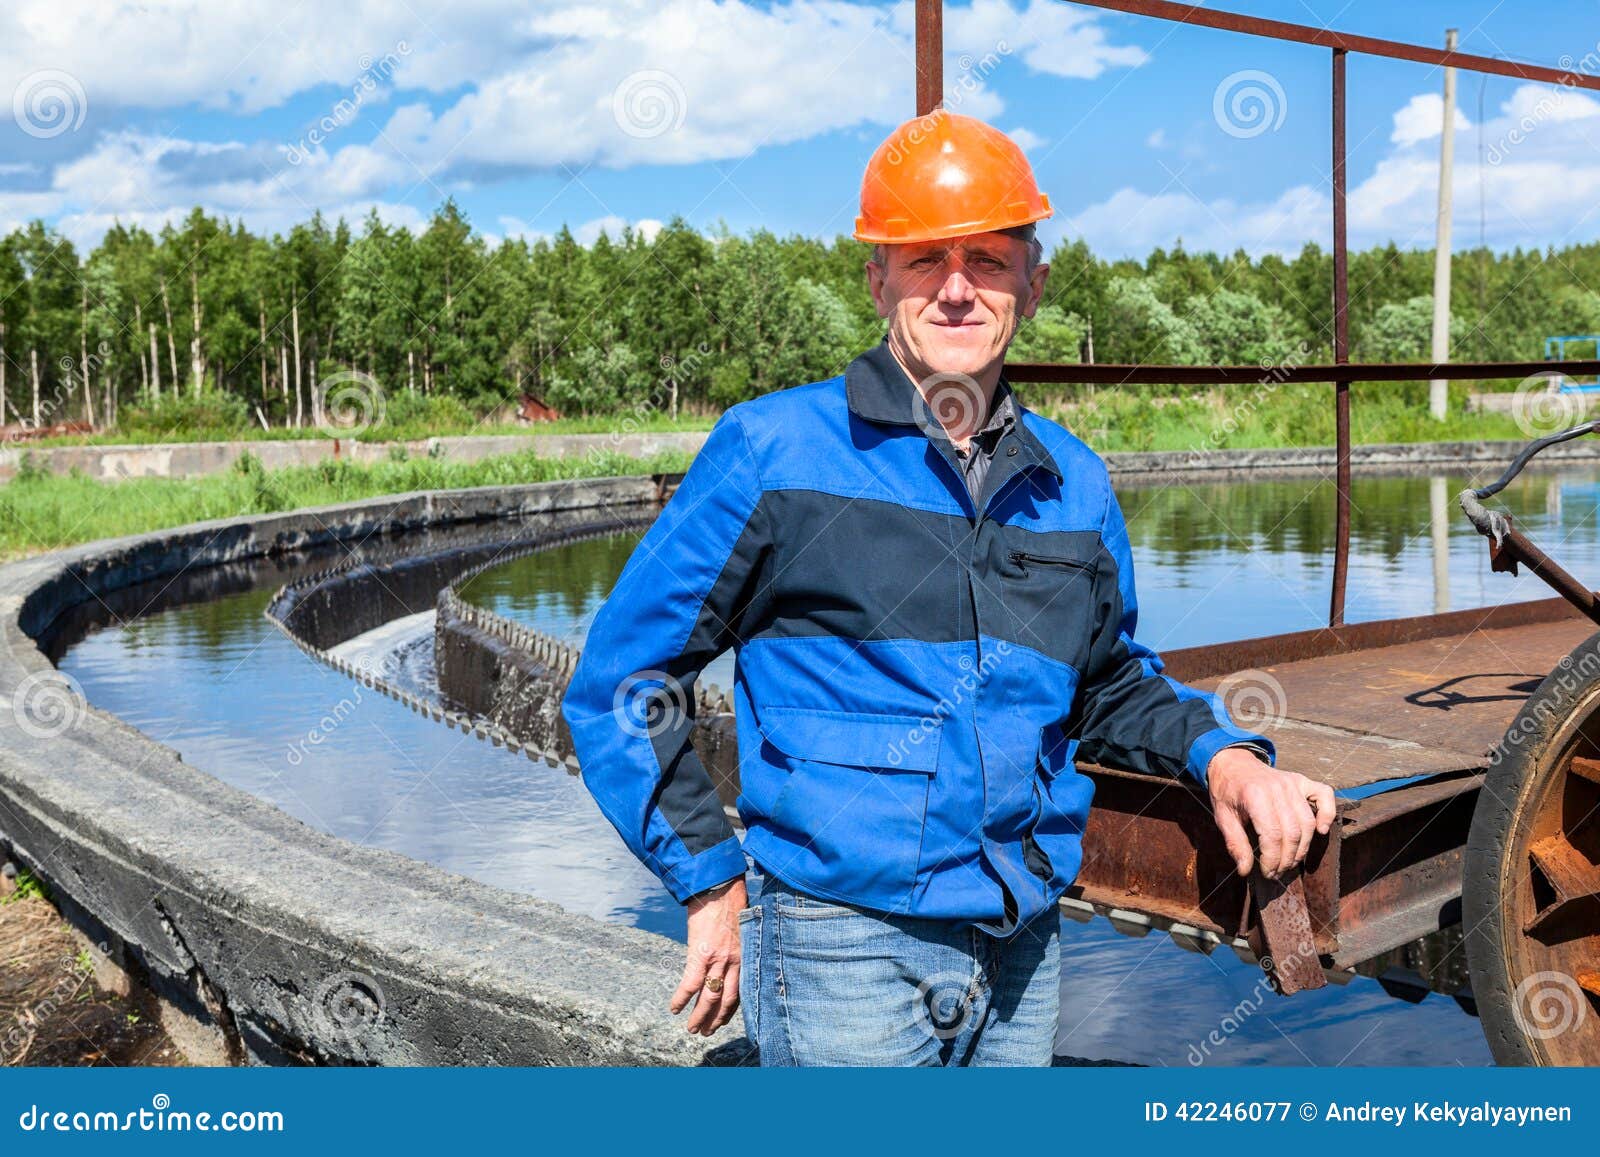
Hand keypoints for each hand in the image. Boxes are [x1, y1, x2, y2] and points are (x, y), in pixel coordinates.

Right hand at [670, 876, 746, 1035]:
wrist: (719, 886)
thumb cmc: (731, 901)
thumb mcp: (742, 927)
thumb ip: (738, 945)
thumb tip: (729, 955)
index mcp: (746, 956)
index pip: (741, 991)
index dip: (731, 1010)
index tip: (724, 1020)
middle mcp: (735, 962)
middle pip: (726, 1000)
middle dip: (716, 1019)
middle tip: (706, 1032)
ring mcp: (718, 959)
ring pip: (709, 997)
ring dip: (700, 1016)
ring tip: (692, 1029)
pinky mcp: (700, 953)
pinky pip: (690, 983)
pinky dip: (681, 998)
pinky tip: (674, 1008)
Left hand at [1206, 747, 1334, 879]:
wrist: (1232, 764)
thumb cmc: (1227, 792)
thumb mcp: (1222, 817)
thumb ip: (1235, 843)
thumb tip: (1245, 870)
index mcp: (1255, 795)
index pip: (1272, 835)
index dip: (1272, 859)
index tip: (1267, 872)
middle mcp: (1278, 788)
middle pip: (1292, 832)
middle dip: (1287, 859)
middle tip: (1278, 872)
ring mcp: (1292, 783)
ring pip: (1308, 822)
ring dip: (1303, 848)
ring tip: (1290, 862)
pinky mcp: (1302, 781)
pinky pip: (1324, 795)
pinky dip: (1327, 813)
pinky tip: (1321, 831)